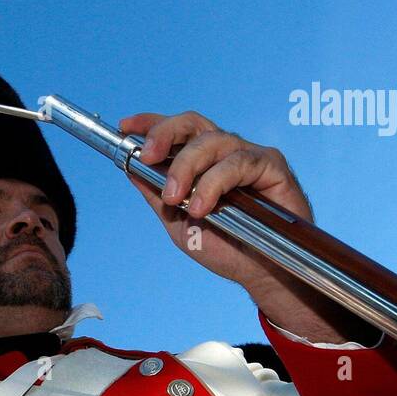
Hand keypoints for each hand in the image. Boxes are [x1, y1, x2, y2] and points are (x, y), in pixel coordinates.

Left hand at [119, 111, 373, 342]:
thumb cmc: (224, 246)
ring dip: (186, 168)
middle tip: (147, 156)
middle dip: (164, 134)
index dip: (151, 123)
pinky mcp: (272, 165)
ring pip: (212, 141)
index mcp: (201, 161)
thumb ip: (157, 194)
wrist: (259, 273)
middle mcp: (224, 151)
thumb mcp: (177, 222)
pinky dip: (214, 183)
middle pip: (192, 124)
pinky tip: (202, 207)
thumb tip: (129, 168)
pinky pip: (239, 162)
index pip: (176, 131)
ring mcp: (248, 155)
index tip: (124, 126)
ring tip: (176, 199)